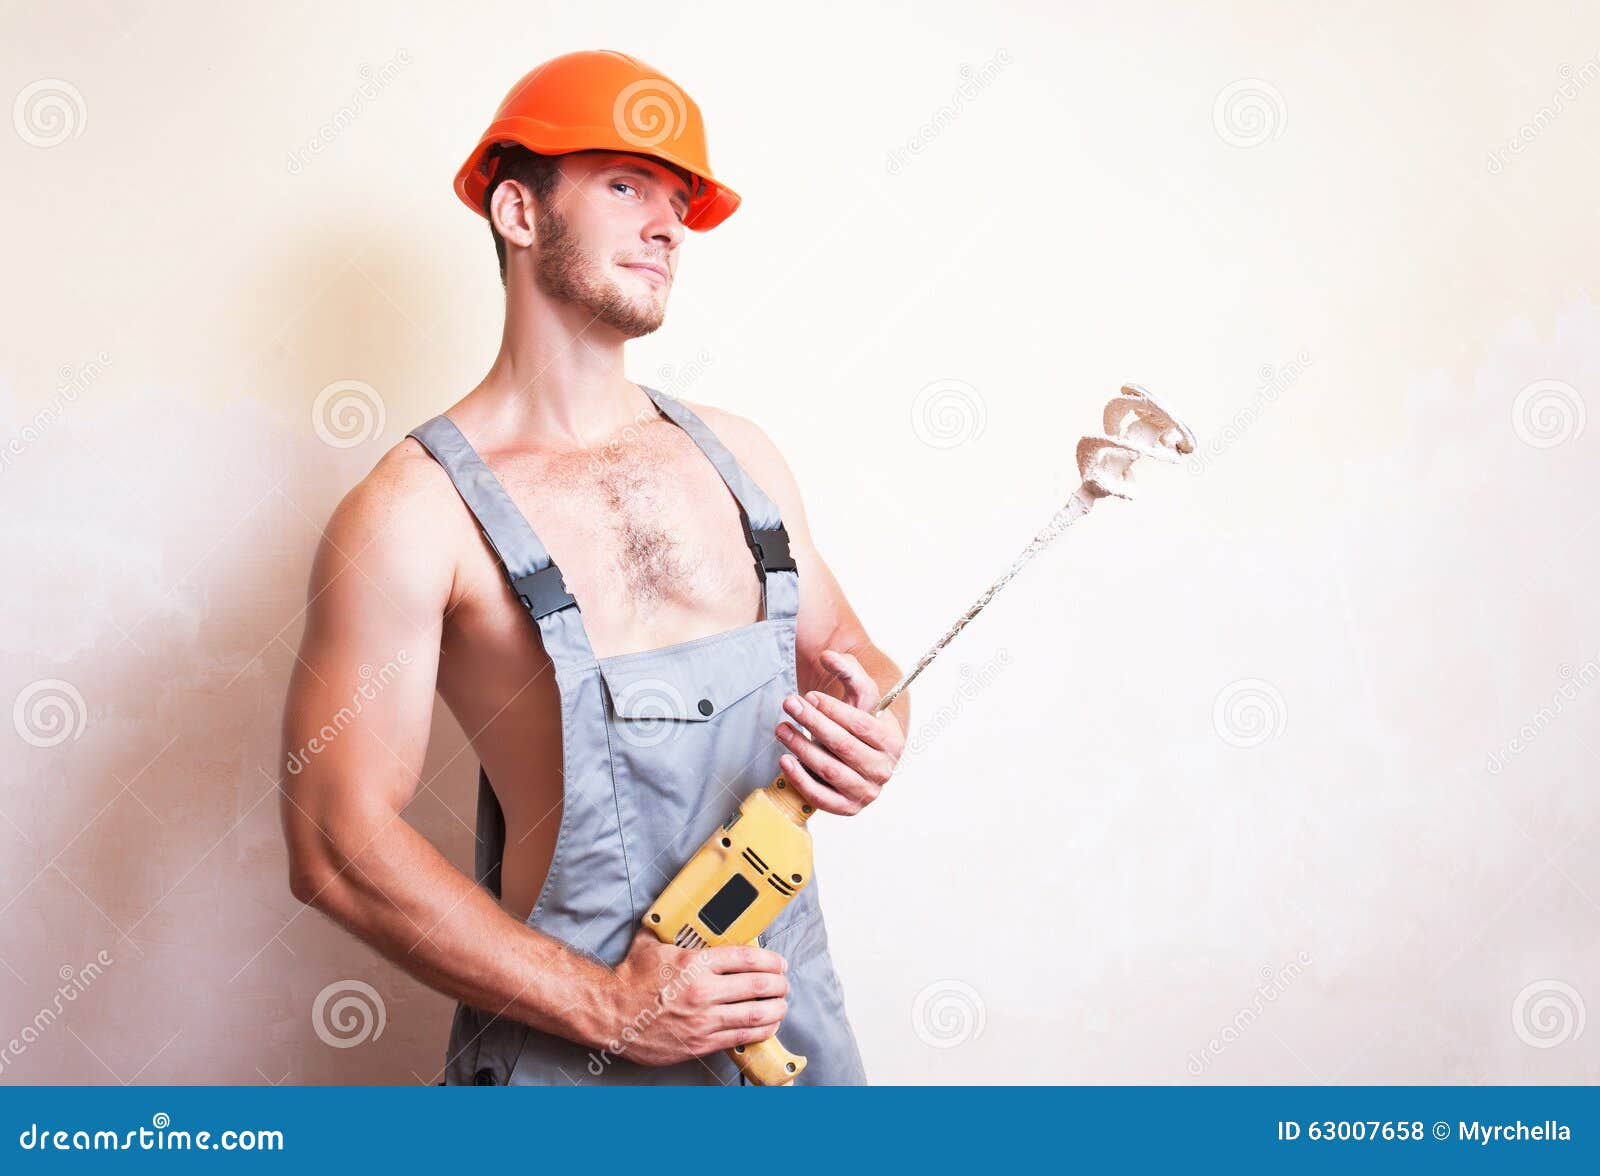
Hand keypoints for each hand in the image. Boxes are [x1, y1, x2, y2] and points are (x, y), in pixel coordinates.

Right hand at [600, 927, 789, 1066]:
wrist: (611, 1014)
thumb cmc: (631, 979)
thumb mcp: (652, 943)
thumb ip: (672, 926)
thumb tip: (679, 908)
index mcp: (696, 963)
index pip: (748, 958)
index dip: (772, 960)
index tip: (779, 962)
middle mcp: (703, 991)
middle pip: (759, 986)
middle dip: (780, 984)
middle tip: (784, 983)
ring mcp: (704, 1019)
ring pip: (756, 1014)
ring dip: (776, 1008)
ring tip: (780, 1004)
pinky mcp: (700, 1042)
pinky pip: (741, 1037)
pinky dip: (761, 1030)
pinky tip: (766, 1024)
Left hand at [775, 648, 904, 815]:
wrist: (861, 752)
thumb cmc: (859, 721)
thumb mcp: (860, 693)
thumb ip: (848, 669)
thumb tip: (828, 656)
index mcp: (892, 741)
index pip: (860, 724)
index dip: (833, 709)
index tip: (810, 696)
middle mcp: (883, 769)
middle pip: (842, 746)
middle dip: (813, 723)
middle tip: (789, 704)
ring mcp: (866, 792)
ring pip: (829, 770)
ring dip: (801, 748)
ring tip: (781, 728)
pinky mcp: (847, 808)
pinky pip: (820, 797)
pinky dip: (800, 779)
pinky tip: (785, 760)